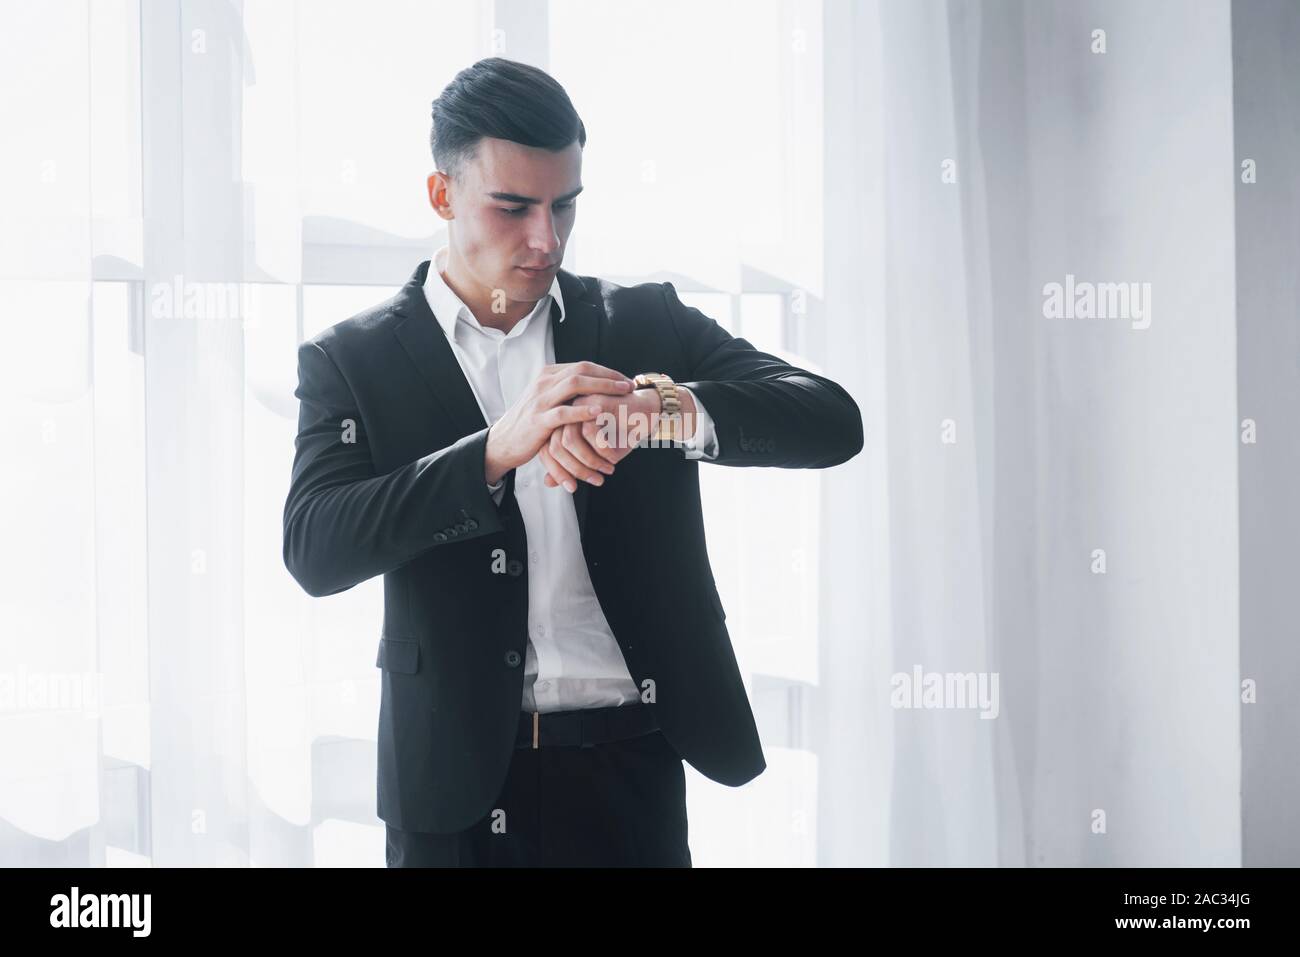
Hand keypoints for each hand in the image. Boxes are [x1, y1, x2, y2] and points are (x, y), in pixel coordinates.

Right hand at [484, 362, 634, 485]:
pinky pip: (563, 412)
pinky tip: (600, 410)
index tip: (626, 380)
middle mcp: (544, 382)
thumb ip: (565, 391)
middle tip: (630, 385)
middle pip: (582, 370)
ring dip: (603, 387)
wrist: (504, 442)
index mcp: (548, 375)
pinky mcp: (539, 420)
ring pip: (574, 385)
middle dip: (609, 377)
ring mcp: (540, 400)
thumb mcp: (547, 400)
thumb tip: (592, 385)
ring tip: (622, 393)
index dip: (607, 372)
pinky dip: (583, 410)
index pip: (583, 365)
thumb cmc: (531, 422)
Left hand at [538, 387, 663, 490]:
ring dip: (589, 462)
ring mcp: (578, 405)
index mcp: (560, 424)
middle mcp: (565, 413)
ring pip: (569, 441)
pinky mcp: (594, 401)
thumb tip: (548, 482)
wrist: (646, 414)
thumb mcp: (595, 455)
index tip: (572, 489)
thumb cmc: (620, 434)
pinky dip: (602, 450)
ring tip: (608, 470)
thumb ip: (571, 466)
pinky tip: (614, 457)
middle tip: (596, 481)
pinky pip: (589, 432)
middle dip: (575, 470)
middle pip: (555, 447)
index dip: (557, 472)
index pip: (547, 451)